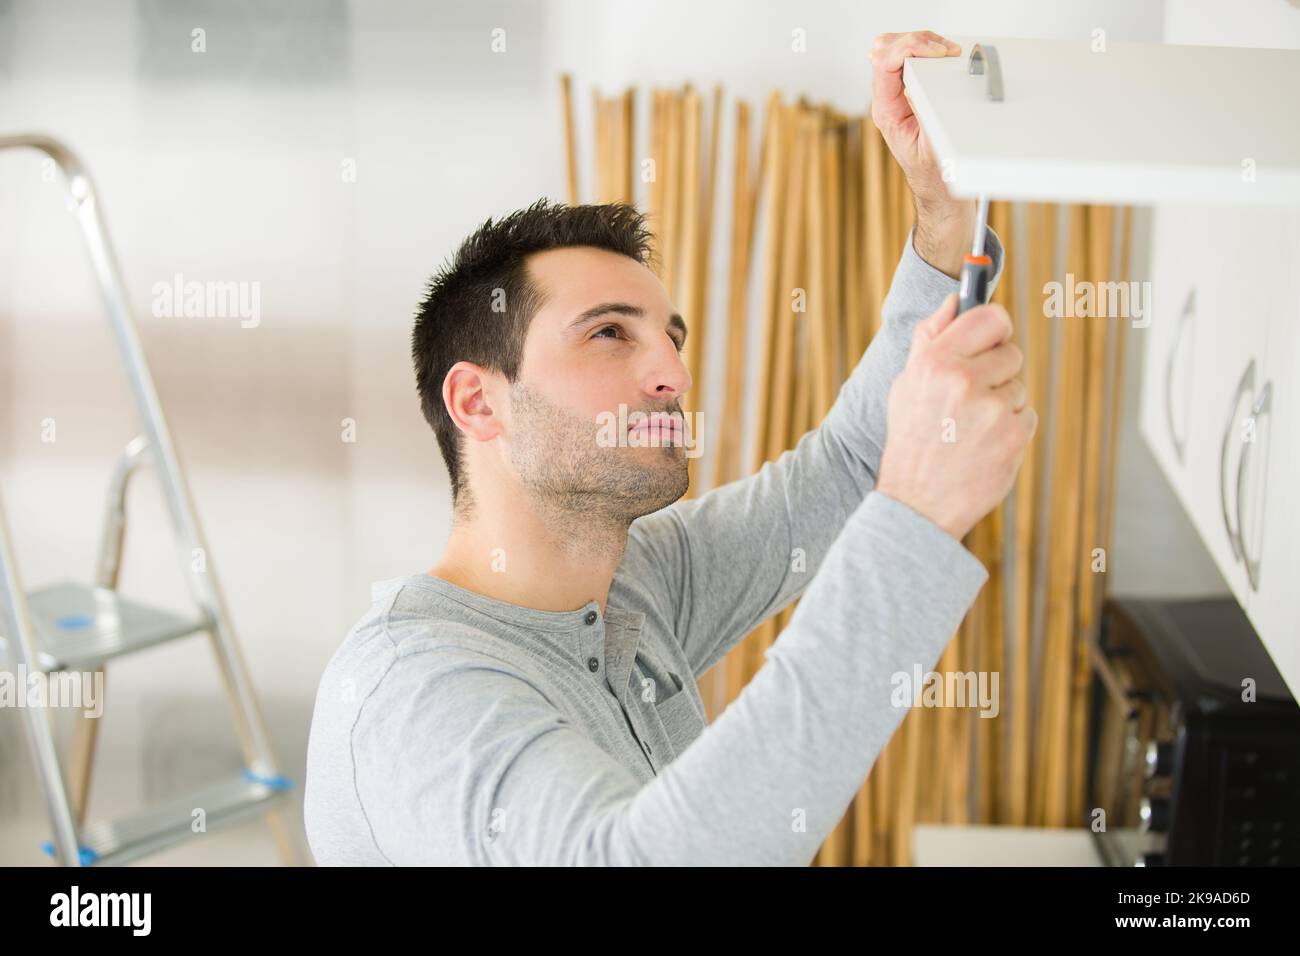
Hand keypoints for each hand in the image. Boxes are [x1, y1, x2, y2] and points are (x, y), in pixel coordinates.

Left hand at [870, 30, 971, 276]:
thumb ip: (930, 114)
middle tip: (946, 51)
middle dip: (917, 41)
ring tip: (947, 51)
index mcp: (887, 112)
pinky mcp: (910, 93)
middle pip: (886, 49)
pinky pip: (909, 59)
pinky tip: (943, 55)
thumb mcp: (936, 146)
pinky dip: (926, 49)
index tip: (941, 53)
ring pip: (895, 49)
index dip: (911, 49)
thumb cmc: (937, 174)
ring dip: (922, 43)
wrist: (938, 191)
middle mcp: (887, 100)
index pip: (885, 65)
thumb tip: (934, 84)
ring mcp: (897, 95)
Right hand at [875, 293, 1036, 540]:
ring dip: (1002, 403)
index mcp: (936, 362)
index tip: (991, 338)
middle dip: (996, 371)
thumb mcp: (907, 385)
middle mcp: (964, 381)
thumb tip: (955, 300)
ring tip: (971, 428)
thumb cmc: (911, 439)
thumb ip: (930, 338)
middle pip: (1011, 353)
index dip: (994, 327)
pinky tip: (983, 445)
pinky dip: (1010, 429)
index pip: (991, 318)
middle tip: (971, 397)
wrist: (917, 504)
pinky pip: (1026, 416)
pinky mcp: (1014, 437)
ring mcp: (992, 410)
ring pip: (1018, 387)